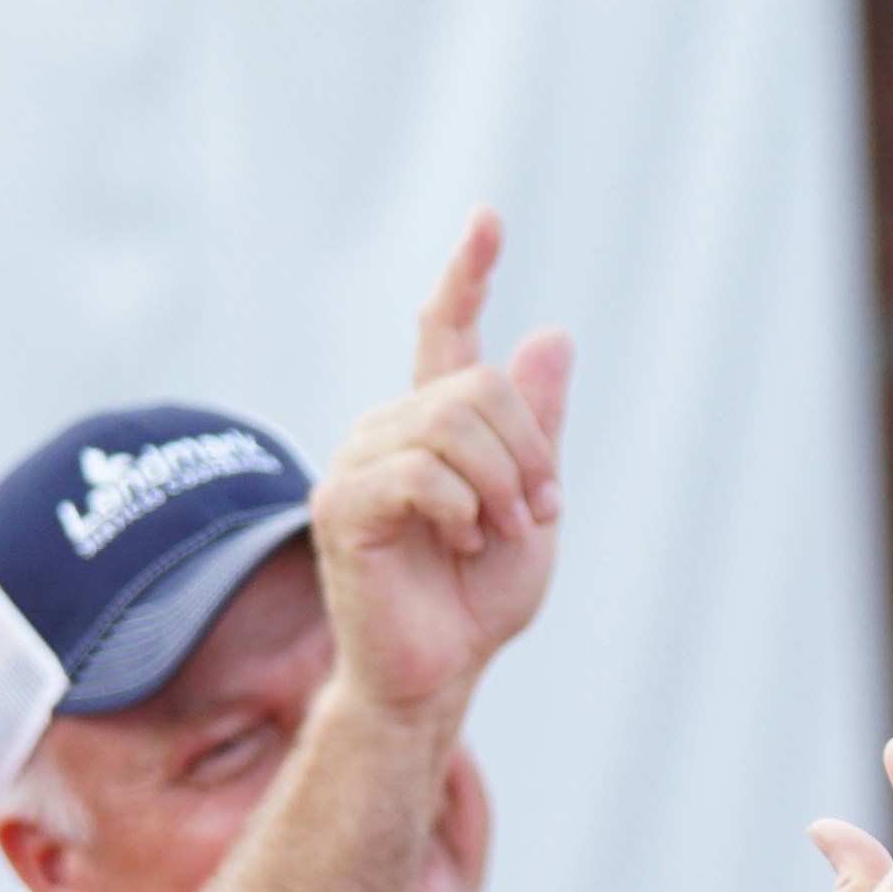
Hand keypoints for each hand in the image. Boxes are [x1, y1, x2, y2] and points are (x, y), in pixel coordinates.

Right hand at [307, 210, 573, 728]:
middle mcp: (385, 429)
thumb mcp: (531, 505)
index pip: (444, 331)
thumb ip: (536, 429)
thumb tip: (550, 335)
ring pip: (451, 424)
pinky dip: (464, 508)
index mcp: (431, 425)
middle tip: (536, 511)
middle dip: (528, 450)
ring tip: (498, 535)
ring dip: (501, 485)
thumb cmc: (477, 599)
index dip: (467, 274)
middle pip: (475, 387)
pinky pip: (422, 472)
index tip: (488, 219)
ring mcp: (356, 463)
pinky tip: (462, 543)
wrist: (438, 672)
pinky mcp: (342, 506)